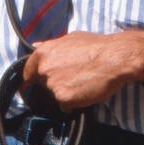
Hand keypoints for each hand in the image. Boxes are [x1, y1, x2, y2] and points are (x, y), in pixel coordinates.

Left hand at [20, 31, 143, 111]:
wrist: (115, 58)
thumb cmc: (97, 46)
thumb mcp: (71, 39)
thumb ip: (51, 45)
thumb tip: (36, 45)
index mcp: (43, 53)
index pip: (28, 72)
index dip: (36, 77)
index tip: (44, 80)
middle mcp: (44, 69)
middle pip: (42, 85)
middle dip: (53, 84)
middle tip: (72, 79)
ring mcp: (53, 85)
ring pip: (54, 96)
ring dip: (65, 94)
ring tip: (82, 84)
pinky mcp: (64, 98)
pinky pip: (65, 106)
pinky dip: (74, 103)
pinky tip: (85, 92)